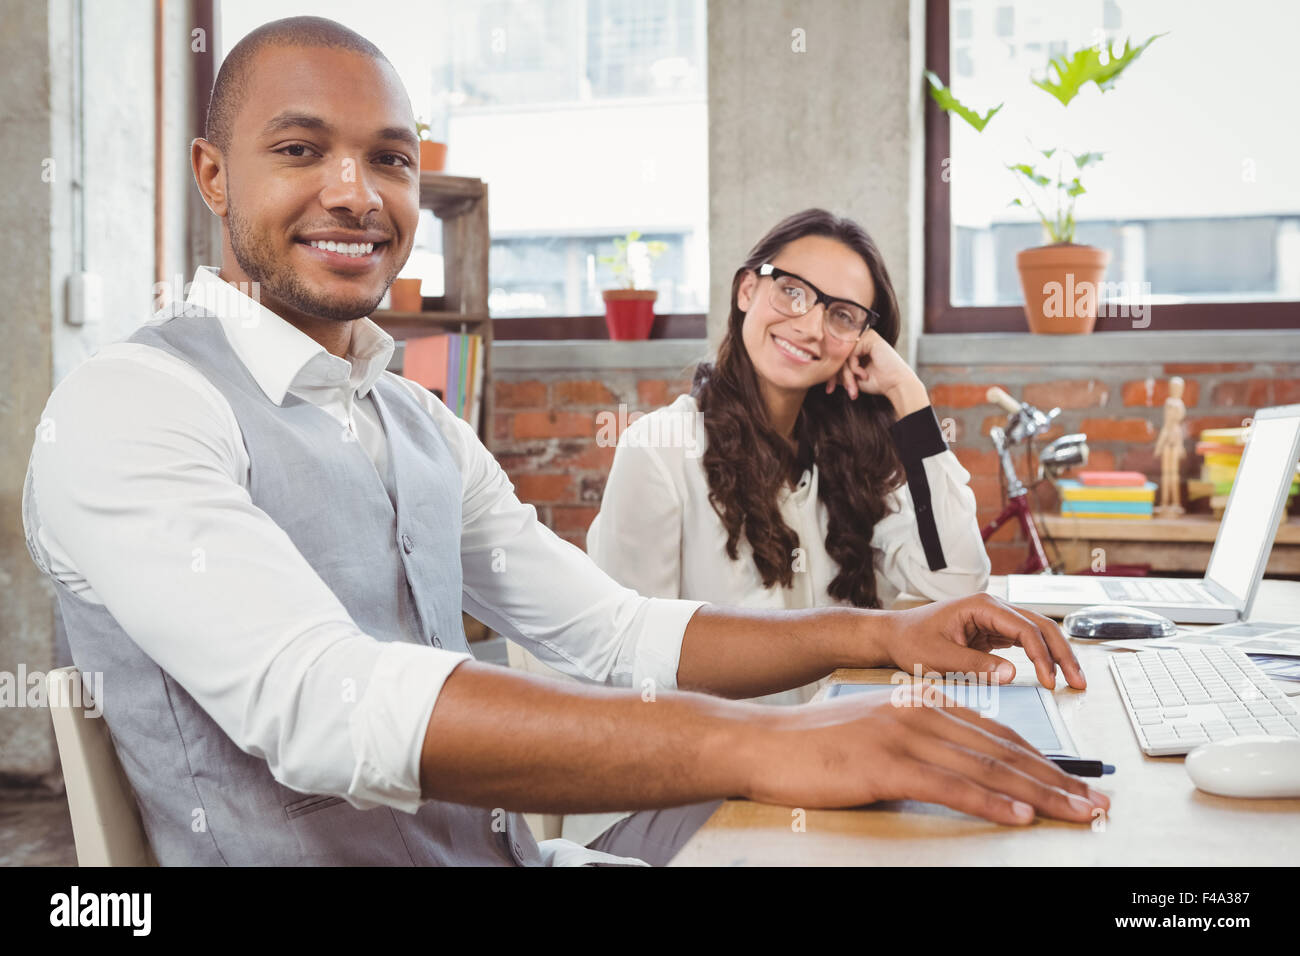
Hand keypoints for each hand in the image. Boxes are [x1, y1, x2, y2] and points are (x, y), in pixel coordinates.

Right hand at [747, 685, 1108, 824]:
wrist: (763, 742)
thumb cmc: (813, 745)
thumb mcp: (876, 734)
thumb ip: (917, 745)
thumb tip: (953, 773)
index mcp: (922, 705)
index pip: (997, 735)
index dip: (1042, 761)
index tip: (1074, 784)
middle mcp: (921, 714)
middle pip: (1003, 751)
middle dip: (1057, 780)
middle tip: (1095, 803)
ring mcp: (904, 736)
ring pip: (987, 768)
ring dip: (1040, 795)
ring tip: (1076, 814)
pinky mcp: (886, 764)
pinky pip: (950, 786)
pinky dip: (990, 804)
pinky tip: (1019, 817)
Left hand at [824, 327, 926, 414]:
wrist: (896, 385)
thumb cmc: (878, 382)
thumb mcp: (851, 377)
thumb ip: (838, 372)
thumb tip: (821, 372)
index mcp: (858, 345)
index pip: (837, 357)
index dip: (831, 375)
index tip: (829, 390)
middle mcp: (861, 338)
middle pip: (838, 356)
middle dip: (838, 377)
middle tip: (843, 391)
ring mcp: (866, 336)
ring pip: (843, 356)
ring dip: (847, 375)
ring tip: (854, 387)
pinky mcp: (870, 338)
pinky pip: (851, 353)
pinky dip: (854, 367)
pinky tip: (864, 374)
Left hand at [875, 592, 1086, 690]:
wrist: (894, 636)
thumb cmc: (911, 641)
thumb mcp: (939, 657)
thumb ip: (976, 666)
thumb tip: (1014, 674)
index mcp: (982, 606)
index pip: (1025, 629)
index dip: (1042, 656)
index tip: (1050, 681)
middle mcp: (993, 608)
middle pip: (1041, 626)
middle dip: (1062, 653)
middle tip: (1079, 682)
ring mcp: (995, 619)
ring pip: (1037, 633)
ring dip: (1056, 655)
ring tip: (1074, 680)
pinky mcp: (993, 633)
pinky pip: (1025, 642)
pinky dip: (1041, 657)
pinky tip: (1052, 673)